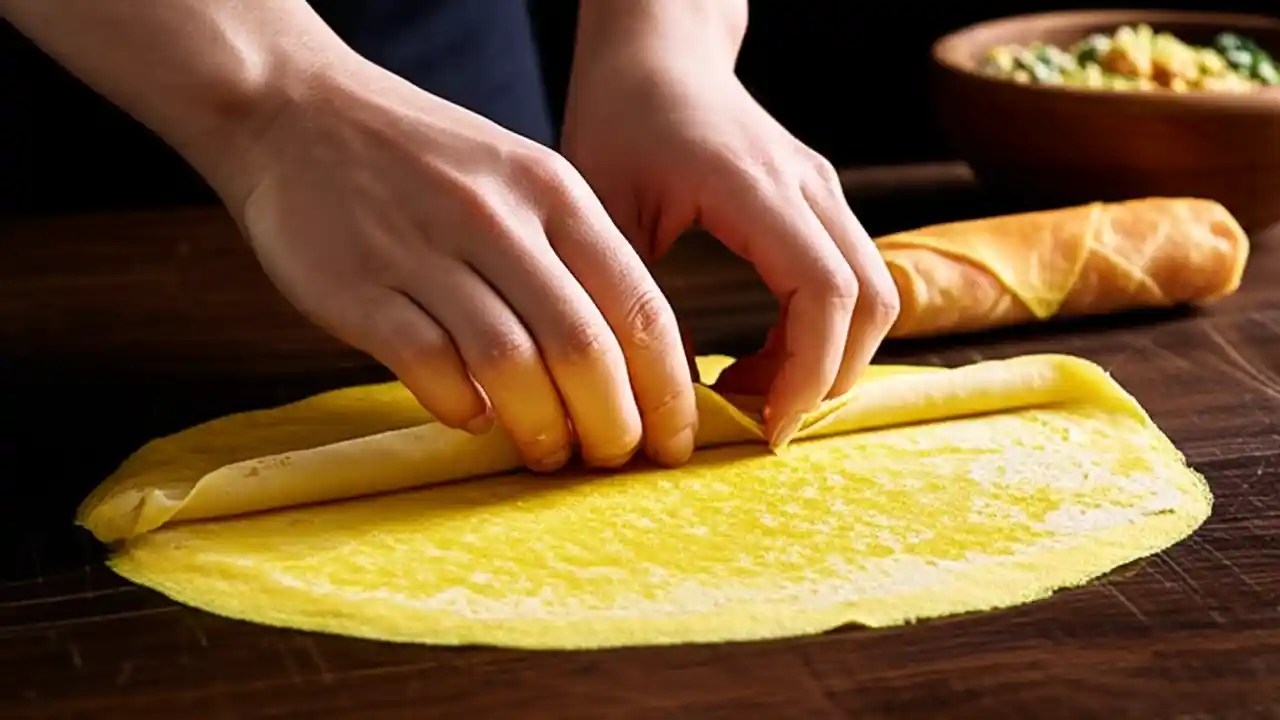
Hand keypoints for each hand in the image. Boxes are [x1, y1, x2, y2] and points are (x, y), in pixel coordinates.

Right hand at [223, 60, 697, 469]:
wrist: (297, 114)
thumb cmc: (425, 162)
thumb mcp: (518, 179)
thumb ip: (571, 259)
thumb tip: (626, 366)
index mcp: (554, 193)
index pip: (639, 307)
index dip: (666, 389)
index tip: (672, 441)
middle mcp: (499, 219)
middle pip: (584, 347)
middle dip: (612, 423)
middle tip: (612, 457)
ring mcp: (426, 252)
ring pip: (511, 365)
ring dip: (541, 428)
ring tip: (547, 452)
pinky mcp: (361, 289)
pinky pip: (429, 367)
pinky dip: (461, 407)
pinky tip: (472, 417)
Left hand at [562, 54, 899, 445]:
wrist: (656, 55)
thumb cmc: (620, 121)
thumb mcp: (602, 215)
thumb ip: (635, 302)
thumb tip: (673, 396)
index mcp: (754, 186)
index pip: (825, 292)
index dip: (808, 372)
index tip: (767, 426)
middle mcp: (808, 186)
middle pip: (872, 301)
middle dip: (828, 378)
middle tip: (759, 421)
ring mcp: (823, 192)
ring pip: (873, 294)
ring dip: (828, 358)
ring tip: (751, 391)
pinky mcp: (821, 204)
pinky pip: (851, 281)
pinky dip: (821, 334)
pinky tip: (759, 357)